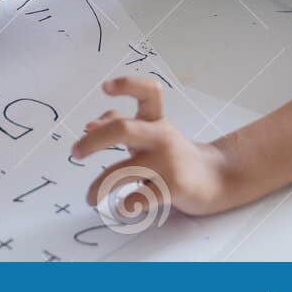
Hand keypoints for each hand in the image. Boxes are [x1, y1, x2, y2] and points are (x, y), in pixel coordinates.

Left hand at [71, 77, 233, 218]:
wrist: (216, 179)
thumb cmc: (174, 154)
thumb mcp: (151, 133)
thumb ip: (122, 124)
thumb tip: (89, 126)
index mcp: (156, 120)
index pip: (148, 91)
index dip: (127, 84)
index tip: (105, 88)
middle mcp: (161, 136)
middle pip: (123, 129)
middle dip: (94, 141)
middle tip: (76, 152)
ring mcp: (167, 162)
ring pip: (124, 170)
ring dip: (100, 185)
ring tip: (90, 197)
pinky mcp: (173, 187)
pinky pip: (140, 197)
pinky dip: (126, 204)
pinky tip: (121, 207)